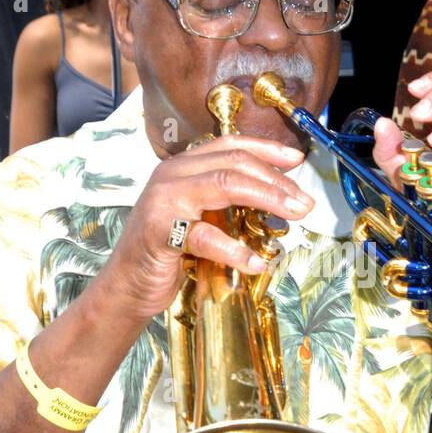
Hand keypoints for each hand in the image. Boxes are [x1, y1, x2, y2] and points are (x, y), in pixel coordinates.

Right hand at [103, 135, 314, 320]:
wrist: (126, 287)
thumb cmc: (167, 254)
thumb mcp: (199, 218)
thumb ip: (224, 202)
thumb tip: (277, 197)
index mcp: (183, 167)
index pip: (230, 145)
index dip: (267, 149)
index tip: (299, 160)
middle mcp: (172, 175)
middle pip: (235, 162)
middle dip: (277, 180)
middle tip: (305, 202)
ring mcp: (164, 200)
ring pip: (226, 185)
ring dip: (268, 198)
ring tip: (295, 216)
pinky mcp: (160, 232)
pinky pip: (207, 236)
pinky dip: (236, 250)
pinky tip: (257, 262)